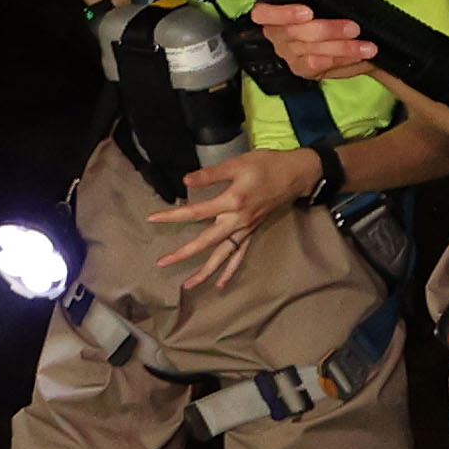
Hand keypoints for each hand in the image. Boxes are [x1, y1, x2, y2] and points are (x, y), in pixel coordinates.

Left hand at [143, 144, 314, 294]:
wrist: (295, 174)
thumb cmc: (266, 165)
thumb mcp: (237, 163)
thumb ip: (211, 174)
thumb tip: (186, 181)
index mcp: (232, 202)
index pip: (195, 212)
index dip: (173, 215)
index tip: (152, 218)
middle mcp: (238, 221)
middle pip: (206, 242)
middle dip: (183, 254)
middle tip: (161, 263)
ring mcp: (246, 230)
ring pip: (223, 256)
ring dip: (205, 271)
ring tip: (187, 285)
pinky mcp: (252, 232)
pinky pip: (239, 256)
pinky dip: (230, 271)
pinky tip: (220, 284)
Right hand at [249, 0, 377, 81]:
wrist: (356, 32)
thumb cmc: (339, 5)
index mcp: (275, 5)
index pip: (263, 12)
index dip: (282, 13)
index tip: (307, 12)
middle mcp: (276, 31)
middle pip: (292, 33)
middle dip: (327, 30)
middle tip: (352, 27)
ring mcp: (287, 51)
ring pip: (309, 51)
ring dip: (342, 47)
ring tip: (364, 45)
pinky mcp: (301, 68)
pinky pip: (316, 66)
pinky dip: (339, 60)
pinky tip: (355, 55)